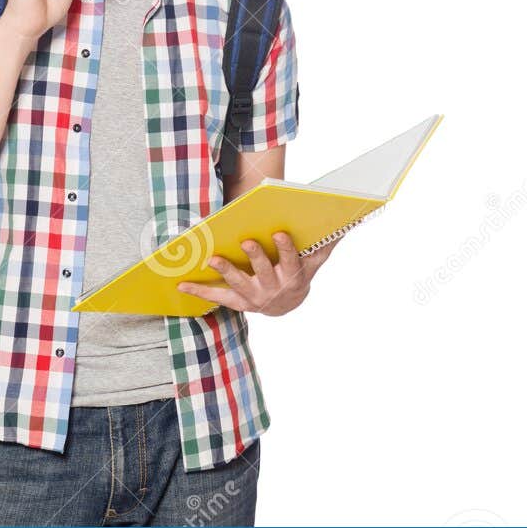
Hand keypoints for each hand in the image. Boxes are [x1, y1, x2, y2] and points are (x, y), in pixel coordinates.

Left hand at [176, 232, 341, 315]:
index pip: (291, 261)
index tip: (280, 232)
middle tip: (246, 241)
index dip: (286, 248)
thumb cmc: (299, 273)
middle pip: (264, 271)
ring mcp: (254, 297)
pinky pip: (217, 297)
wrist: (287, 305)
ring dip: (225, 271)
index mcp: (294, 276)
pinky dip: (199, 292)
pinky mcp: (237, 303)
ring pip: (239, 284)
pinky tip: (181, 285)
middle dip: (256, 257)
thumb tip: (346, 221)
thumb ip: (327, 242)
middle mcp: (274, 289)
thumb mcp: (315, 260)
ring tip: (211, 259)